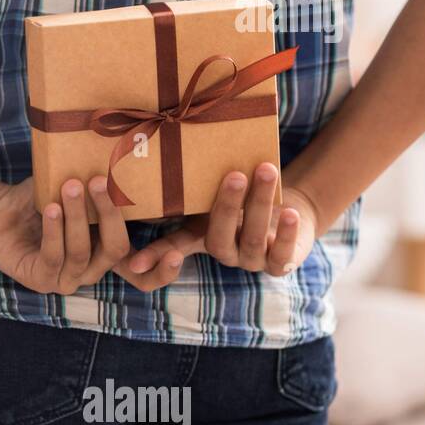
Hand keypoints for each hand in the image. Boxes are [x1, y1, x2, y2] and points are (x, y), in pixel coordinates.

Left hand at [0, 175, 169, 293]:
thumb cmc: (41, 197)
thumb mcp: (76, 188)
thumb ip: (101, 183)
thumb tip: (128, 150)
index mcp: (106, 254)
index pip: (145, 276)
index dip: (164, 272)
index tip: (178, 254)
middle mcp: (91, 271)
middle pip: (116, 250)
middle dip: (109, 214)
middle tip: (97, 182)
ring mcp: (65, 279)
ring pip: (82, 251)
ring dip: (76, 217)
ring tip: (70, 187)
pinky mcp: (38, 279)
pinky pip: (52, 255)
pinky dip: (53, 229)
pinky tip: (49, 207)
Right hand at [117, 163, 319, 285]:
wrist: (292, 211)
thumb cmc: (246, 202)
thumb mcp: (217, 198)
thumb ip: (195, 191)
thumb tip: (162, 160)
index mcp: (204, 239)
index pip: (174, 249)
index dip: (154, 257)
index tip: (133, 264)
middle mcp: (226, 254)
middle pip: (220, 237)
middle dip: (228, 205)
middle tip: (234, 175)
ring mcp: (253, 262)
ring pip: (253, 239)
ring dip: (260, 205)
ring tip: (266, 171)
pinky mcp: (282, 264)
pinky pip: (282, 256)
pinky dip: (286, 233)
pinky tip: (290, 212)